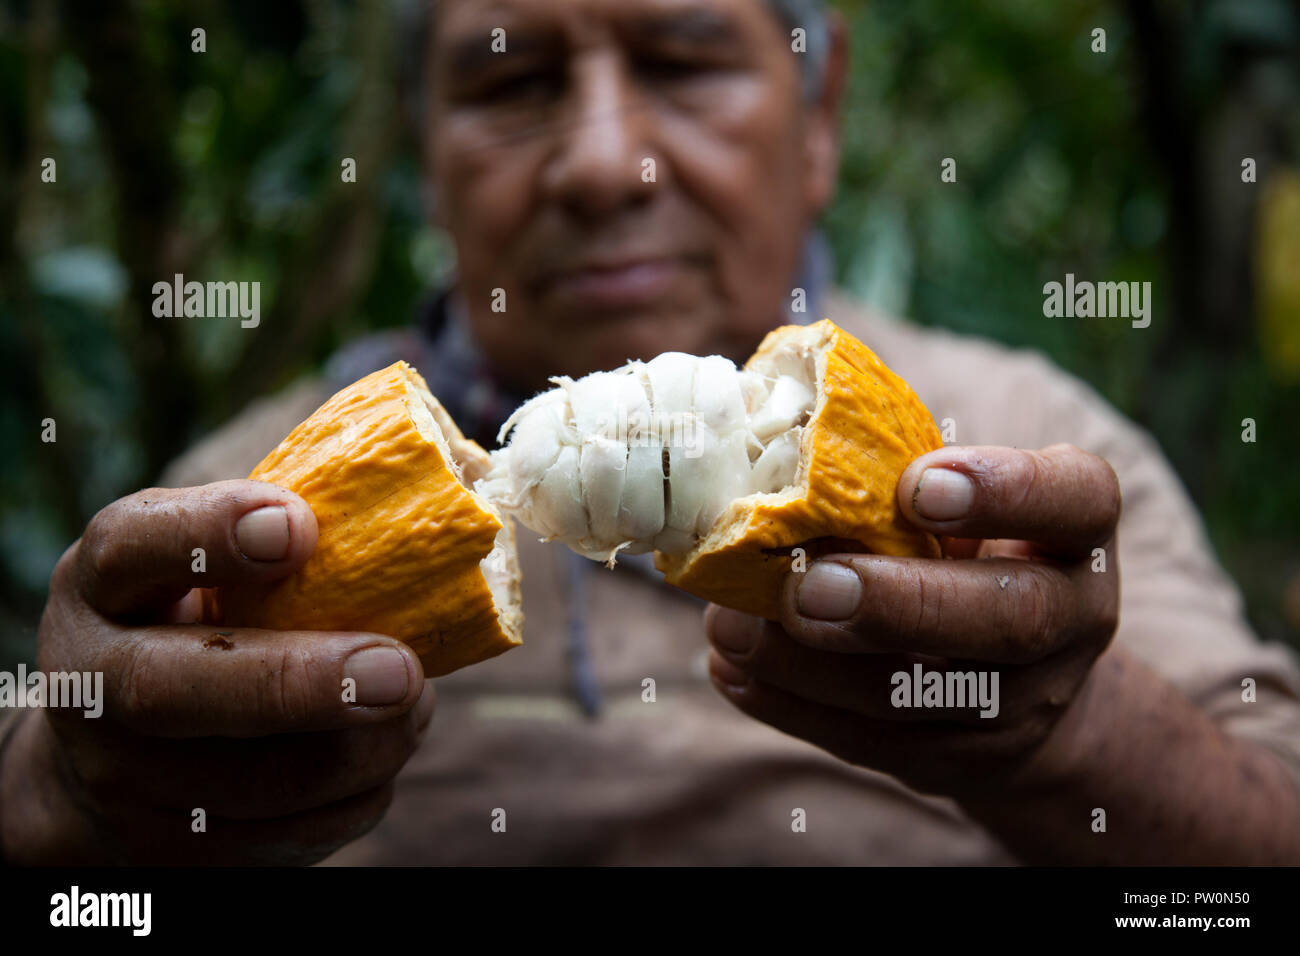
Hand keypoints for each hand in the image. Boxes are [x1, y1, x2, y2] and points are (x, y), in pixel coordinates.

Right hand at [0, 481, 432, 864]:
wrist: (124, 752)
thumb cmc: (204, 620)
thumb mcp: (208, 561)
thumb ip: (276, 530)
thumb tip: (429, 484)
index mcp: (102, 585)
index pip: (131, 547)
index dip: (208, 534)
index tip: (298, 527)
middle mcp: (92, 684)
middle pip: (168, 689)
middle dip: (295, 683)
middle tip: (397, 670)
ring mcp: (123, 781)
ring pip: (252, 783)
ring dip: (360, 747)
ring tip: (414, 702)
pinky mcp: (177, 853)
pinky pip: (293, 834)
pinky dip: (359, 792)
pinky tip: (381, 749)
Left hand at [704, 444, 1120, 797]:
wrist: (1022, 685)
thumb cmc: (971, 556)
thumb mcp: (967, 506)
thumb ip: (903, 480)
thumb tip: (775, 443)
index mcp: (1078, 532)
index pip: (1075, 498)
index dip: (1004, 490)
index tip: (918, 484)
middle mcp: (1070, 620)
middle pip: (1008, 619)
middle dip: (898, 603)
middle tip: (807, 585)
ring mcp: (1019, 704)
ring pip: (919, 696)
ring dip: (811, 663)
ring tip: (732, 627)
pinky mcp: (957, 760)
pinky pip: (869, 740)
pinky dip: (790, 704)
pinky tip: (732, 669)